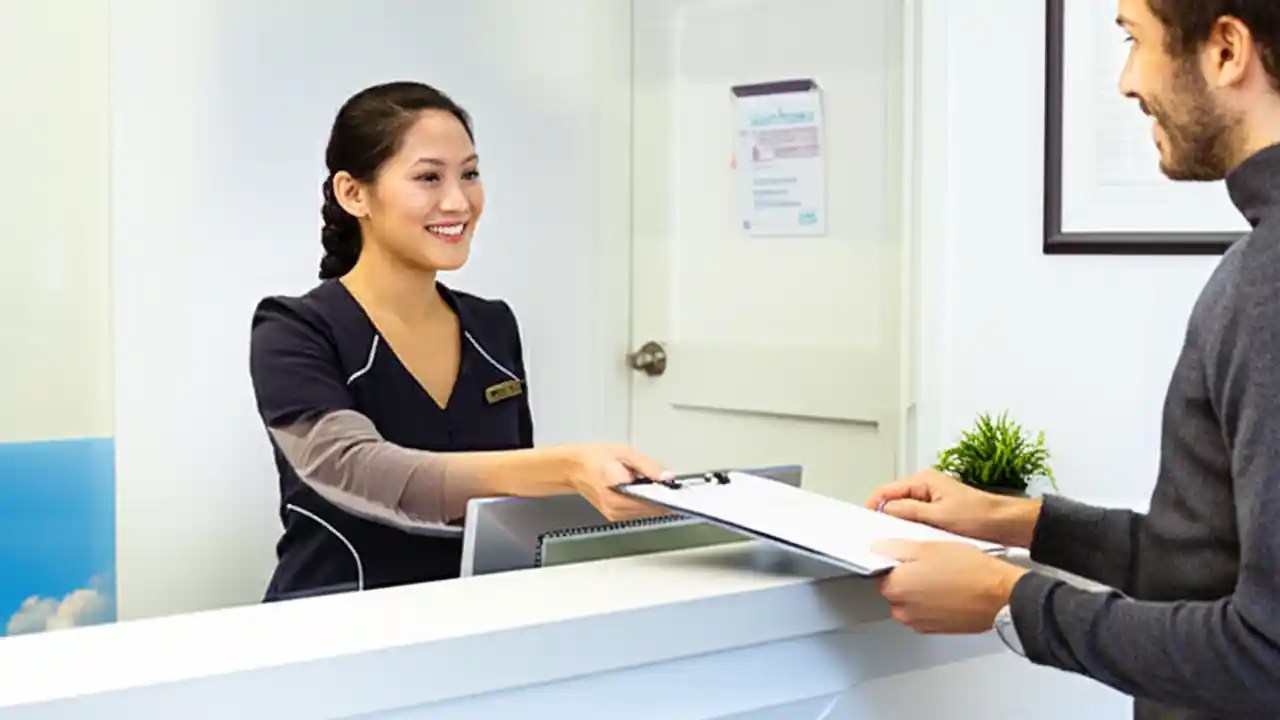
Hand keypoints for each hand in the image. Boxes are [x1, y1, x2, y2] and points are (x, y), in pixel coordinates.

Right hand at [561, 444, 670, 521]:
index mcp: (617, 489)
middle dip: (661, 496)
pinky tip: (640, 489)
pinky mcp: (615, 516)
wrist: (574, 467)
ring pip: (647, 513)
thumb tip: (667, 477)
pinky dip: (644, 502)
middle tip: (663, 481)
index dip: (667, 495)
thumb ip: (649, 466)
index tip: (674, 488)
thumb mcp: (625, 453)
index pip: (652, 502)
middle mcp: (615, 507)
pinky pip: (639, 513)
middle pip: (652, 510)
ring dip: (653, 500)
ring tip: (647, 482)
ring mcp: (615, 514)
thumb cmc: (595, 458)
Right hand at [865, 469, 1041, 547]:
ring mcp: (931, 500)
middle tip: (880, 535)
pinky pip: (916, 519)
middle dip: (886, 517)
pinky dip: (912, 529)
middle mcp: (925, 488)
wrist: (1004, 523)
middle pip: (893, 501)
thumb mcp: (938, 515)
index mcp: (923, 481)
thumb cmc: (978, 515)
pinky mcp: (938, 513)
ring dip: (901, 525)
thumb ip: (908, 510)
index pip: (886, 491)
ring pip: (904, 512)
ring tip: (898, 539)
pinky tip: (914, 541)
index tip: (865, 522)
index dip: (873, 506)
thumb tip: (886, 509)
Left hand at [872, 540, 1026, 633]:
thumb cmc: (971, 571)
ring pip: (910, 603)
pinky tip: (949, 591)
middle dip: (907, 578)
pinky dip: (932, 604)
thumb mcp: (929, 547)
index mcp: (897, 587)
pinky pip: (925, 614)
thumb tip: (879, 548)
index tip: (907, 558)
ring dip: (920, 592)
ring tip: (943, 577)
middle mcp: (904, 610)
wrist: (1001, 596)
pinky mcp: (936, 630)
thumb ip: (897, 549)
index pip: (879, 574)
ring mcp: (920, 623)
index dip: (894, 564)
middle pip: (894, 590)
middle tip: (930, 565)